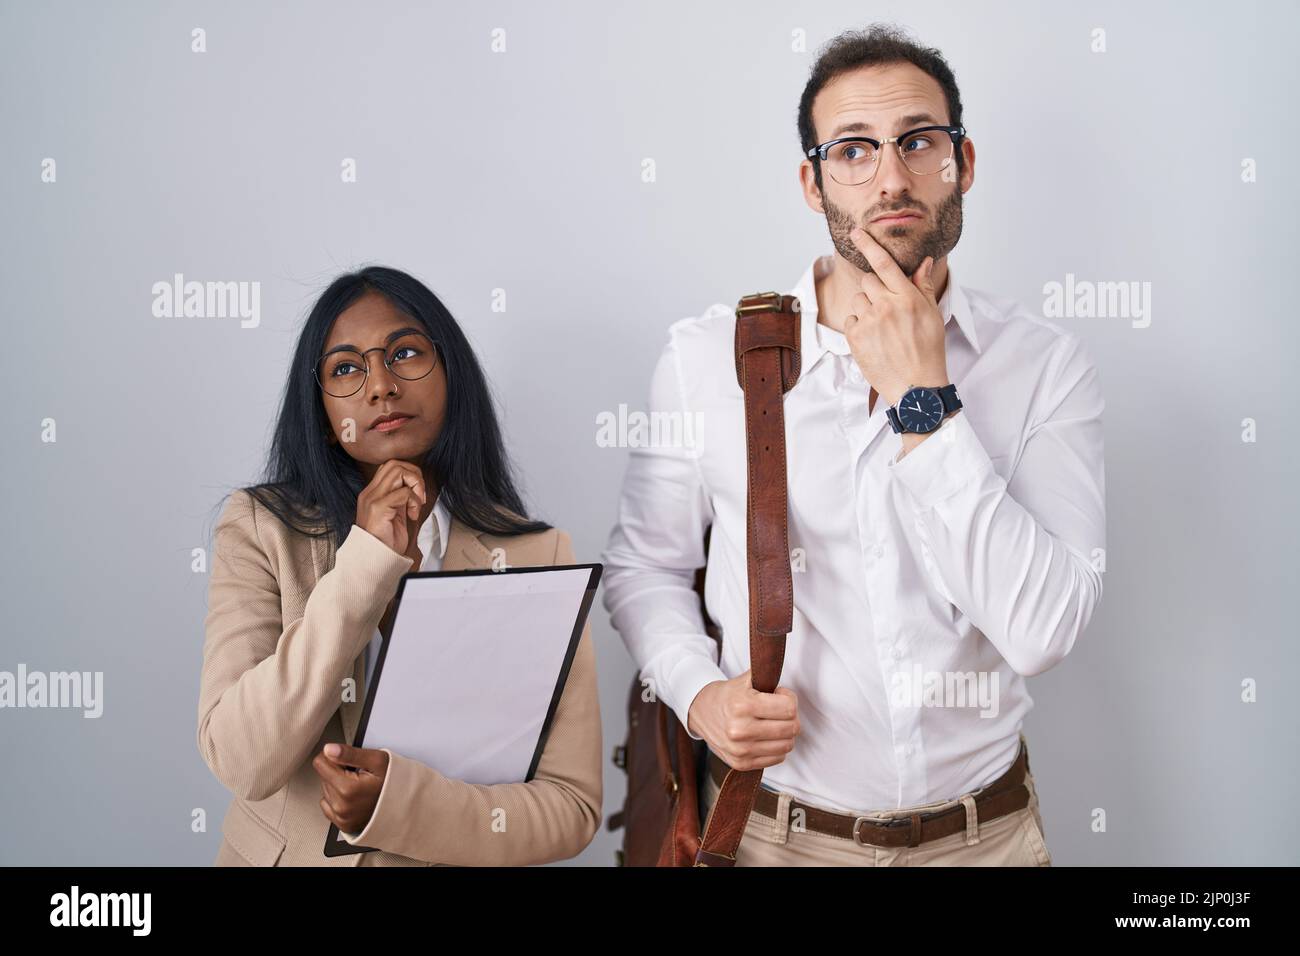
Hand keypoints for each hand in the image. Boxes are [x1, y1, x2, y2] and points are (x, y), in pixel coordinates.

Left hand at [313, 742, 389, 834]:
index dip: (334, 757)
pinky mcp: (343, 824)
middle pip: (323, 776)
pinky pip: (328, 806)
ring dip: (338, 785)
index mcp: (347, 789)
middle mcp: (341, 806)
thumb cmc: (394, 783)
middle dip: (338, 772)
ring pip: (325, 790)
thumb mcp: (377, 760)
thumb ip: (350, 753)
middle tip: (359, 774)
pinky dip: (337, 799)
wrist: (405, 805)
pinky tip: (353, 797)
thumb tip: (329, 749)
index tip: (348, 760)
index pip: (320, 763)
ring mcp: (342, 817)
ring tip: (359, 786)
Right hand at [355, 460, 427, 555]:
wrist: (374, 561)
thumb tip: (416, 486)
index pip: (390, 466)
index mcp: (372, 493)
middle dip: (414, 475)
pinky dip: (414, 502)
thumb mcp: (395, 514)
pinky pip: (403, 493)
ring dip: (415, 485)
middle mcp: (369, 493)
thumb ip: (401, 499)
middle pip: (394, 464)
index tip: (417, 493)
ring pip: (398, 471)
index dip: (409, 473)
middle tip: (420, 496)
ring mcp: (372, 499)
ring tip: (417, 503)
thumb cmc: (386, 541)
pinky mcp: (378, 508)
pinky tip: (412, 515)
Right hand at [686, 669, 799, 770]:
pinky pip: (777, 758)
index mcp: (742, 706)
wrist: (701, 711)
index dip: (789, 699)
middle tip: (779, 710)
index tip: (780, 695)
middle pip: (791, 728)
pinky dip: (777, 747)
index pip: (789, 708)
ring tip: (773, 723)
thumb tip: (786, 678)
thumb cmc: (728, 695)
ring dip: (785, 734)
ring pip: (787, 745)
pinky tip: (766, 736)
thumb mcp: (746, 680)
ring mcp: (740, 750)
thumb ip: (768, 676)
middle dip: (790, 717)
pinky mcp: (741, 764)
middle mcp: (740, 730)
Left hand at [842, 225, 948, 407]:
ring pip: (858, 300)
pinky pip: (851, 320)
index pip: (884, 263)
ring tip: (882, 328)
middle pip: (868, 280)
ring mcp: (869, 321)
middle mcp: (886, 305)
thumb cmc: (928, 351)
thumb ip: (923, 287)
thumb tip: (922, 262)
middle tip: (887, 309)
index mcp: (908, 297)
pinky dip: (859, 327)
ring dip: (866, 308)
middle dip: (875, 290)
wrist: (916, 387)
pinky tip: (874, 339)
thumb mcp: (932, 315)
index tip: (856, 232)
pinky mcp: (855, 337)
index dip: (868, 244)